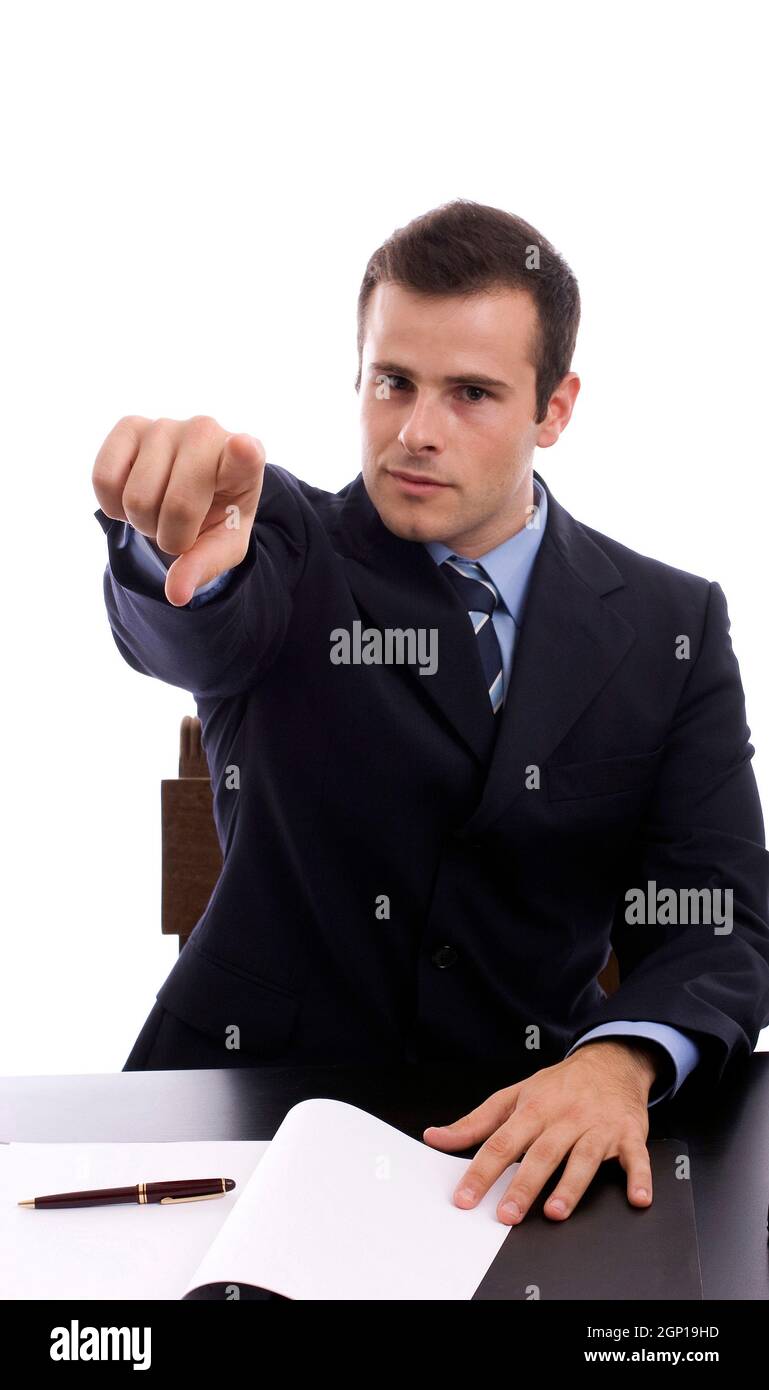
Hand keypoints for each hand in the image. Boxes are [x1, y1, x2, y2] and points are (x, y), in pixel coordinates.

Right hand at [92, 415, 266, 605]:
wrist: (190, 489)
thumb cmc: (215, 514)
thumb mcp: (221, 545)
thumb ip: (203, 567)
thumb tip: (175, 594)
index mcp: (245, 462)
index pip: (245, 456)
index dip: (242, 455)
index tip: (243, 448)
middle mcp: (207, 433)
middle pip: (177, 507)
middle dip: (171, 536)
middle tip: (180, 527)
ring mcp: (166, 425)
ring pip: (136, 500)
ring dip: (143, 523)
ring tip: (160, 509)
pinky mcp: (129, 426)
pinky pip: (104, 480)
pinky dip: (113, 507)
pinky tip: (133, 497)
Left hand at [423, 1040, 660, 1223]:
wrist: (609, 1062)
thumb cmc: (558, 1086)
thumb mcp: (514, 1097)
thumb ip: (476, 1122)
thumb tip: (436, 1137)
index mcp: (533, 1109)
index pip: (501, 1142)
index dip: (481, 1171)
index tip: (465, 1198)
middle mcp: (564, 1118)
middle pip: (541, 1154)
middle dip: (523, 1185)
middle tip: (506, 1215)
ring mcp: (597, 1127)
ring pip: (583, 1157)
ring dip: (571, 1186)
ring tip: (555, 1212)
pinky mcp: (628, 1135)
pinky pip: (635, 1158)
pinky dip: (639, 1178)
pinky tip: (637, 1198)